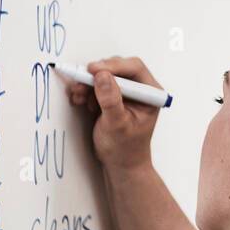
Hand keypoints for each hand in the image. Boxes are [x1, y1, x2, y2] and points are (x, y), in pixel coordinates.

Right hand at [65, 55, 163, 171]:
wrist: (120, 164)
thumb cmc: (125, 148)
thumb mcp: (117, 124)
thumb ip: (110, 100)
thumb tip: (102, 76)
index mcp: (150, 94)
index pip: (134, 68)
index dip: (113, 66)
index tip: (93, 70)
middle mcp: (140, 90)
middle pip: (118, 68)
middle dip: (97, 74)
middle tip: (81, 82)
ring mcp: (126, 92)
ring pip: (105, 75)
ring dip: (88, 82)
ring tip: (78, 95)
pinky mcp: (113, 96)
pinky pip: (98, 85)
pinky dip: (87, 90)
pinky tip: (81, 99)